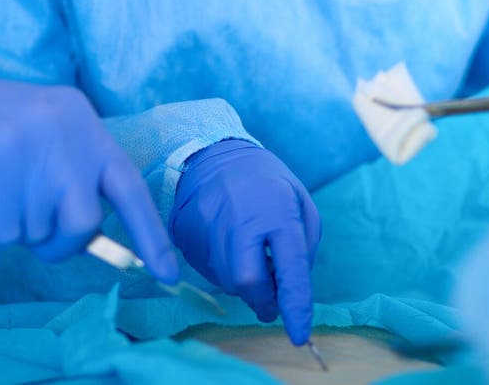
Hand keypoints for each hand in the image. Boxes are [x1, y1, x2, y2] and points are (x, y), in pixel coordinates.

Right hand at [0, 63, 177, 282]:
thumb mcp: (34, 132)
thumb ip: (68, 170)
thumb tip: (90, 233)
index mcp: (78, 115)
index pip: (127, 182)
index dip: (150, 232)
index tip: (169, 275)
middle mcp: (61, 126)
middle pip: (83, 222)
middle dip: (53, 237)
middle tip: (17, 211)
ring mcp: (23, 144)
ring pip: (38, 233)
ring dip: (11, 224)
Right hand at [170, 139, 319, 344]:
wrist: (213, 154)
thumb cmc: (265, 180)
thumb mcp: (299, 201)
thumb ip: (303, 246)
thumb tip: (290, 291)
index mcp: (276, 211)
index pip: (290, 271)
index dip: (296, 308)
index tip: (300, 335)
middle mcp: (239, 219)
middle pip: (246, 282)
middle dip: (261, 298)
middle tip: (270, 295)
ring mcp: (208, 225)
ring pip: (225, 280)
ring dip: (242, 282)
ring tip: (247, 255)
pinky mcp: (185, 232)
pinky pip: (205, 270)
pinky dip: (221, 269)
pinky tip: (226, 245)